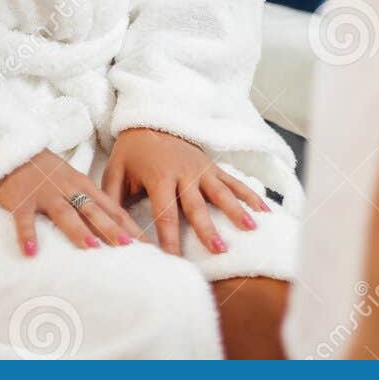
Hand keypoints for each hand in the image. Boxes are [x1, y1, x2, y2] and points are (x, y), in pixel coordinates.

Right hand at [0, 148, 146, 256]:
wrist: (16, 149)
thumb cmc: (47, 173)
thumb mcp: (73, 184)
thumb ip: (91, 205)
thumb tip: (115, 233)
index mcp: (84, 187)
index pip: (113, 209)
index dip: (131, 227)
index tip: (148, 247)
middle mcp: (69, 189)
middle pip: (94, 211)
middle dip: (112, 229)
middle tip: (130, 248)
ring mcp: (45, 193)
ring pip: (65, 213)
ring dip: (78, 230)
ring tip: (91, 248)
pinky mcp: (22, 199)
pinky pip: (24, 219)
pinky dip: (28, 234)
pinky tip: (31, 252)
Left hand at [102, 127, 270, 256]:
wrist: (149, 118)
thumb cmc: (131, 151)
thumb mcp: (115, 172)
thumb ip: (113, 200)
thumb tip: (113, 231)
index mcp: (158, 176)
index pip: (164, 213)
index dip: (169, 238)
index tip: (175, 262)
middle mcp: (183, 172)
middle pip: (197, 204)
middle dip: (207, 228)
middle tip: (219, 249)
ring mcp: (201, 168)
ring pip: (221, 191)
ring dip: (236, 210)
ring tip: (250, 229)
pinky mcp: (212, 166)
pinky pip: (233, 181)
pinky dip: (250, 195)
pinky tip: (265, 211)